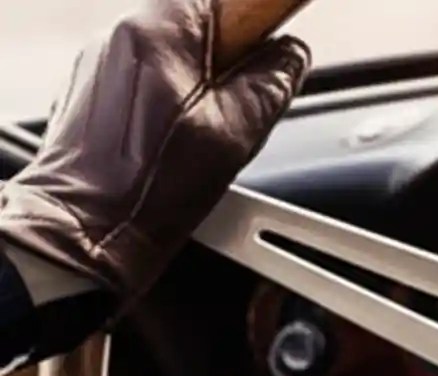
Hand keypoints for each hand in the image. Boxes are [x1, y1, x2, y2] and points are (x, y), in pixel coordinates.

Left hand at [0, 0, 308, 301]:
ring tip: (207, 132)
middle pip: (202, 24)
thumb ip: (274, 80)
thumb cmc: (151, 189)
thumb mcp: (238, 131)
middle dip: (232, 60)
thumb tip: (291, 55)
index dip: (260, 17)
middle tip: (242, 105)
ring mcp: (101, 64)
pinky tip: (177, 141)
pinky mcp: (95, 92)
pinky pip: (150, 78)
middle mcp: (120, 36)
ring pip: (177, 53)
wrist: (86, 232)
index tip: (276, 41)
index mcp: (158, 32)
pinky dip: (174, 102)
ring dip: (204, 83)